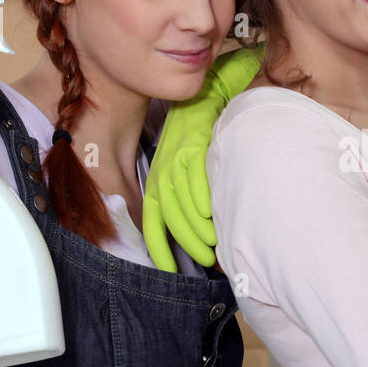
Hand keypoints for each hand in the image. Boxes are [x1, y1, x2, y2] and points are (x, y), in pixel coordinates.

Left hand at [143, 46, 262, 269]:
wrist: (210, 95)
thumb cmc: (203, 134)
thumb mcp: (188, 165)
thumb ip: (191, 193)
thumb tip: (207, 228)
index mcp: (161, 178)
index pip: (154, 221)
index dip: (159, 248)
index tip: (170, 271)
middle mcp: (164, 170)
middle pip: (169, 216)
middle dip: (186, 242)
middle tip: (206, 259)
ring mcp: (177, 157)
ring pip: (181, 202)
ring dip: (196, 227)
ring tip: (213, 244)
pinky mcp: (193, 144)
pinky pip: (194, 177)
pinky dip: (201, 198)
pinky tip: (211, 214)